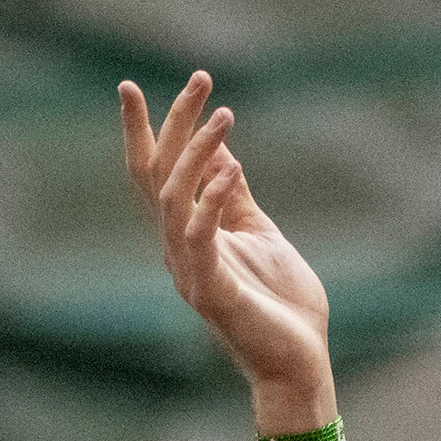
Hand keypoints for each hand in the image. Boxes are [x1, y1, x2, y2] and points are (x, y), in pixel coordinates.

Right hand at [120, 71, 331, 393]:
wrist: (300, 362)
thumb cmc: (283, 304)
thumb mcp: (259, 234)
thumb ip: (234, 197)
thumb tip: (220, 152)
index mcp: (188, 233)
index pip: (157, 171)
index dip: (148, 129)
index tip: (139, 84)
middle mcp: (178, 248)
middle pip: (157, 174)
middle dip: (171, 123)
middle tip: (199, 78)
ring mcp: (190, 270)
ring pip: (174, 198)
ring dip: (198, 153)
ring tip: (226, 115)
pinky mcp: (211, 290)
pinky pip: (200, 235)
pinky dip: (212, 199)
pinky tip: (232, 169)